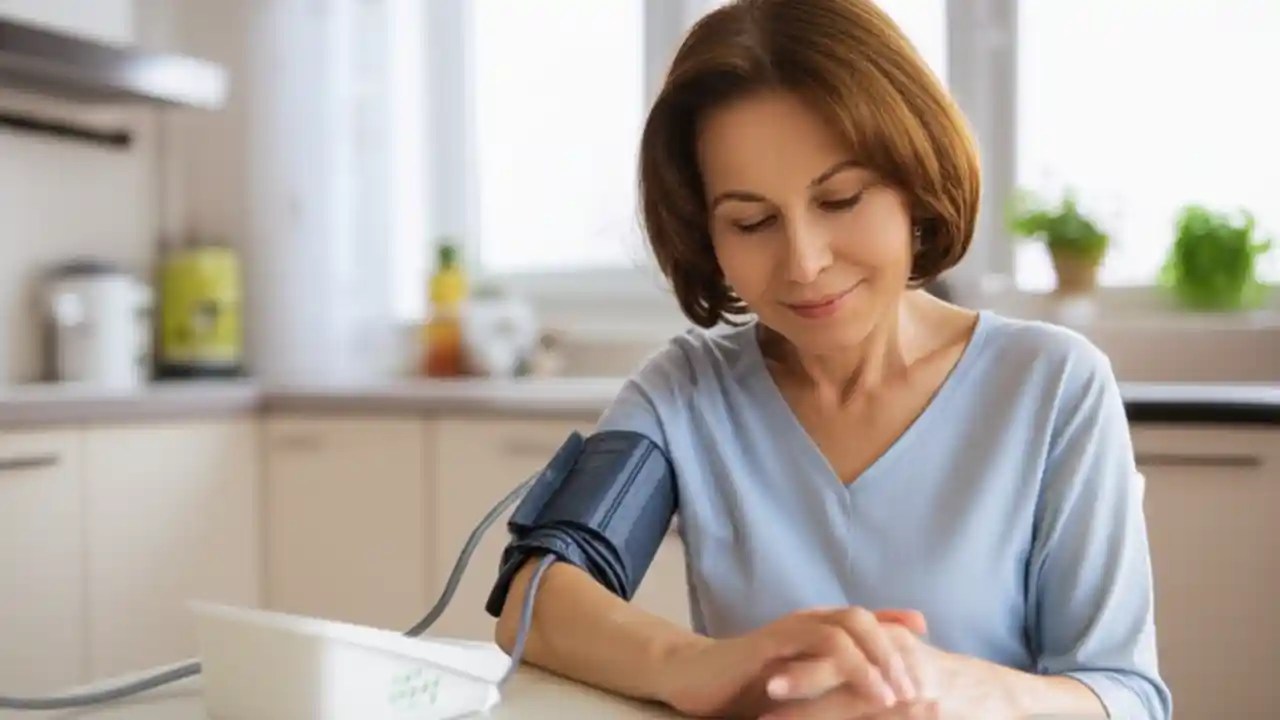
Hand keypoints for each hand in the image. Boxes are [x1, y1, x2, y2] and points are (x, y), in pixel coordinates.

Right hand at [656, 608, 929, 717]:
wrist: (692, 679)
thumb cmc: (745, 684)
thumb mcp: (799, 682)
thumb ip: (831, 677)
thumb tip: (873, 691)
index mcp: (814, 627)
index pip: (868, 620)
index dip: (901, 633)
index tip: (932, 664)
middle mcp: (806, 621)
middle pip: (866, 619)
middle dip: (897, 652)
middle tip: (922, 689)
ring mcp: (789, 629)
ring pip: (848, 627)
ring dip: (879, 659)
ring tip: (899, 695)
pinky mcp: (773, 644)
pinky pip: (821, 644)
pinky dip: (852, 665)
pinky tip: (870, 692)